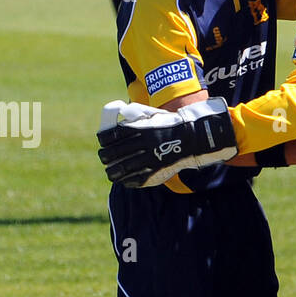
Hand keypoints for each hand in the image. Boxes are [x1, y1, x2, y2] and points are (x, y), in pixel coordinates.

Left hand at [96, 98, 236, 187]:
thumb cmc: (170, 125)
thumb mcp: (151, 115)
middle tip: (106, 158)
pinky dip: (126, 180)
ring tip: (111, 172)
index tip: (104, 143)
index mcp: (137, 128)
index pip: (109, 137)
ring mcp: (148, 159)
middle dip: (106, 157)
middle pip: (111, 154)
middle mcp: (140, 144)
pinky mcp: (155, 172)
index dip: (103, 141)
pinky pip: (134, 179)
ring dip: (112, 171)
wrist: (192, 137)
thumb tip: (119, 116)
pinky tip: (124, 179)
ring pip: (120, 169)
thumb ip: (134, 118)